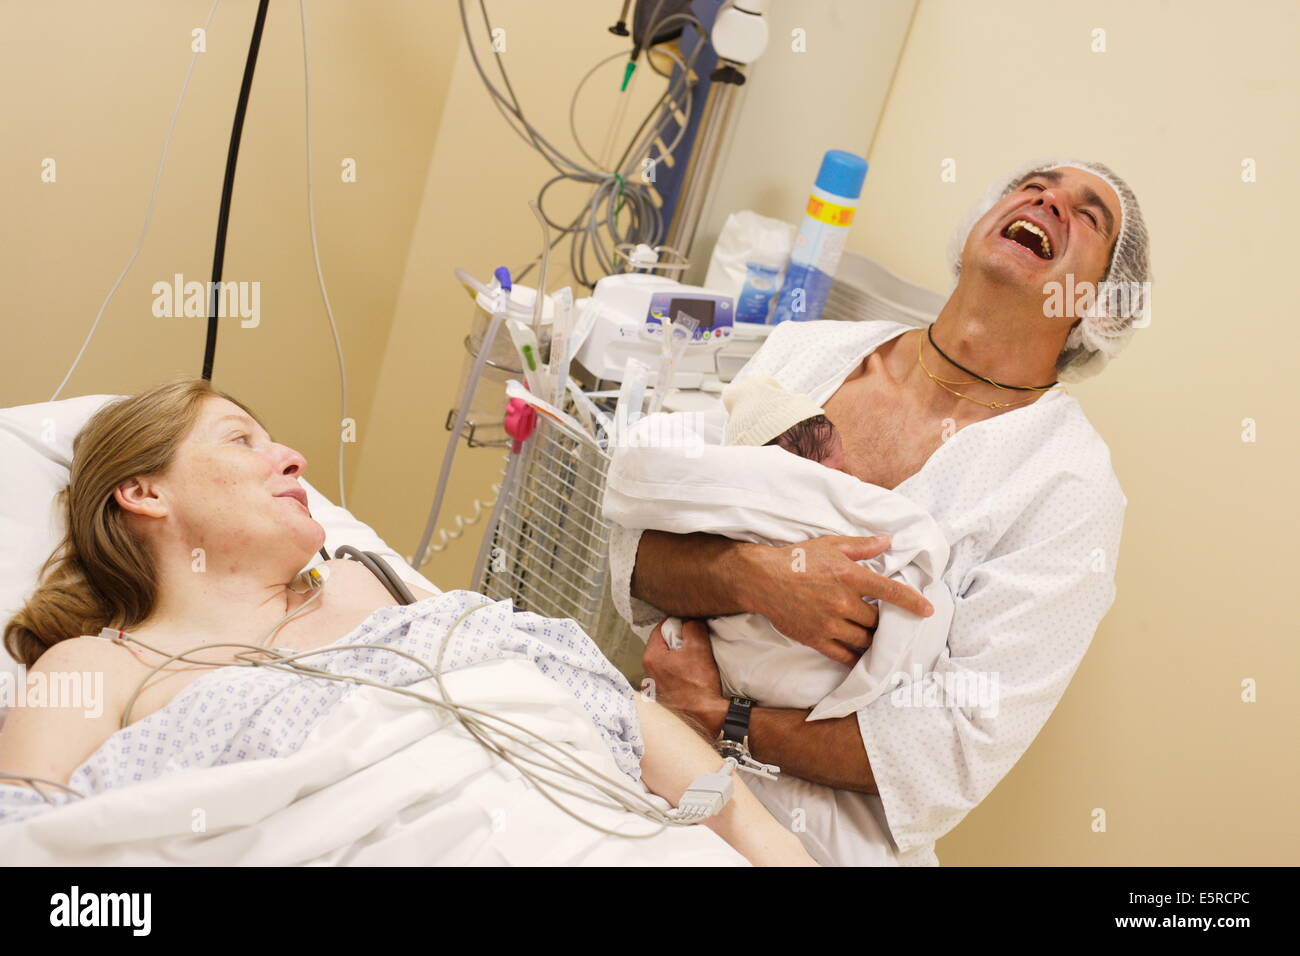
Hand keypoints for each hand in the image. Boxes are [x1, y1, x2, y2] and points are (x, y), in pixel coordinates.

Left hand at [642, 619, 726, 736]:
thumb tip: (688, 621)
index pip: (659, 629)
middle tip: (692, 642)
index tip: (687, 624)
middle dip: (675, 640)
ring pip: (664, 661)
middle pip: (660, 645)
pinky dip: (676, 671)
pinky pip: (666, 675)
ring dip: (676, 657)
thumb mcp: (699, 646)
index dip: (675, 623)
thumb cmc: (700, 683)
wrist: (706, 714)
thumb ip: (691, 626)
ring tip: (692, 660)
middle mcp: (646, 672)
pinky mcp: (661, 696)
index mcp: (651, 658)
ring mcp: (653, 686)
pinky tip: (689, 675)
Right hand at [743, 534, 933, 666]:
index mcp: (850, 576)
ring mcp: (829, 623)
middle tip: (884, 620)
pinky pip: (843, 655)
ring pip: (863, 640)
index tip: (928, 610)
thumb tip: (887, 541)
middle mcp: (843, 602)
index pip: (890, 592)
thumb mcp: (831, 545)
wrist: (763, 579)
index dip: (912, 602)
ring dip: (872, 640)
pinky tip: (861, 658)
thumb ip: (862, 546)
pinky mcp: (816, 638)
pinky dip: (856, 658)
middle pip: (877, 620)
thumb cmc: (797, 559)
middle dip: (883, 622)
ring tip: (874, 637)